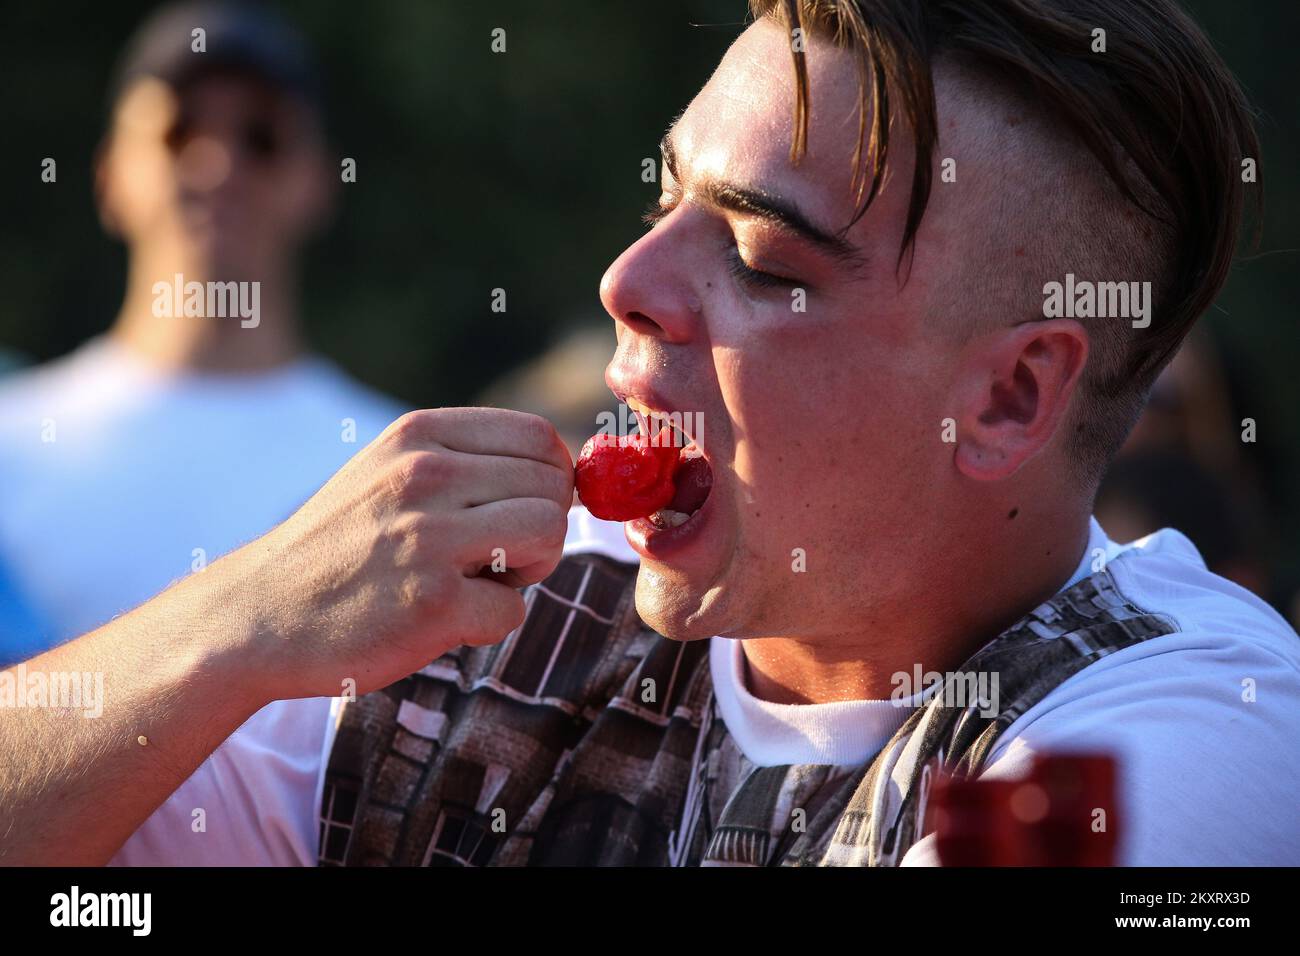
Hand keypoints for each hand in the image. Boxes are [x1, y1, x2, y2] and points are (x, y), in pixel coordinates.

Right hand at [220, 408, 573, 701]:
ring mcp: (428, 538)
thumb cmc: (338, 548)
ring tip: (482, 582)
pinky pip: (514, 609)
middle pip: (552, 487)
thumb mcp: (388, 472)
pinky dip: (491, 624)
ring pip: (550, 533)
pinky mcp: (432, 603)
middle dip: (544, 527)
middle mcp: (424, 475)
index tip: (528, 510)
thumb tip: (560, 471)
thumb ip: (463, 461)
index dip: (552, 478)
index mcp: (418, 435)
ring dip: (532, 568)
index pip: (538, 436)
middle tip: (500, 557)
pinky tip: (446, 619)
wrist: (258, 617)